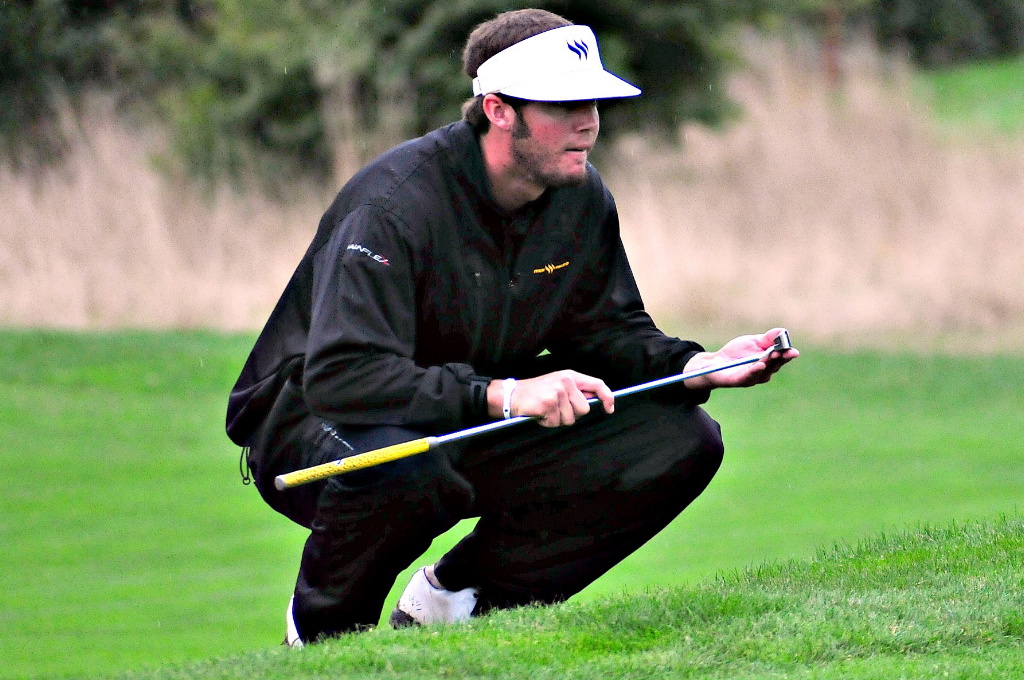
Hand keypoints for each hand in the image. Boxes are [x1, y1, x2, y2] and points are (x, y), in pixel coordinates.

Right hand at [487, 370, 614, 427]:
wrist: (512, 394)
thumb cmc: (536, 392)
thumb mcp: (558, 384)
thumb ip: (576, 391)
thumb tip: (595, 401)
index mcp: (570, 376)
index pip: (597, 384)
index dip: (607, 397)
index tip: (609, 409)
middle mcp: (565, 382)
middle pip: (584, 409)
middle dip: (572, 414)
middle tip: (557, 409)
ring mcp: (557, 393)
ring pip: (570, 419)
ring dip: (558, 420)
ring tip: (547, 411)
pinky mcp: (548, 404)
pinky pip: (556, 422)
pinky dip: (548, 422)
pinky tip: (540, 414)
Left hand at [683, 328, 798, 389]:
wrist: (716, 362)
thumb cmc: (737, 352)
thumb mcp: (753, 341)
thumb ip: (767, 338)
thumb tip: (783, 332)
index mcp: (769, 361)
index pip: (781, 358)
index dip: (788, 355)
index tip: (793, 350)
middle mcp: (764, 372)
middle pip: (774, 366)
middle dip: (780, 358)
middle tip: (784, 351)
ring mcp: (752, 378)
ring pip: (763, 372)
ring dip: (768, 363)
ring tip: (772, 354)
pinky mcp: (739, 381)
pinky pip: (748, 377)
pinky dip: (755, 371)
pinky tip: (760, 365)